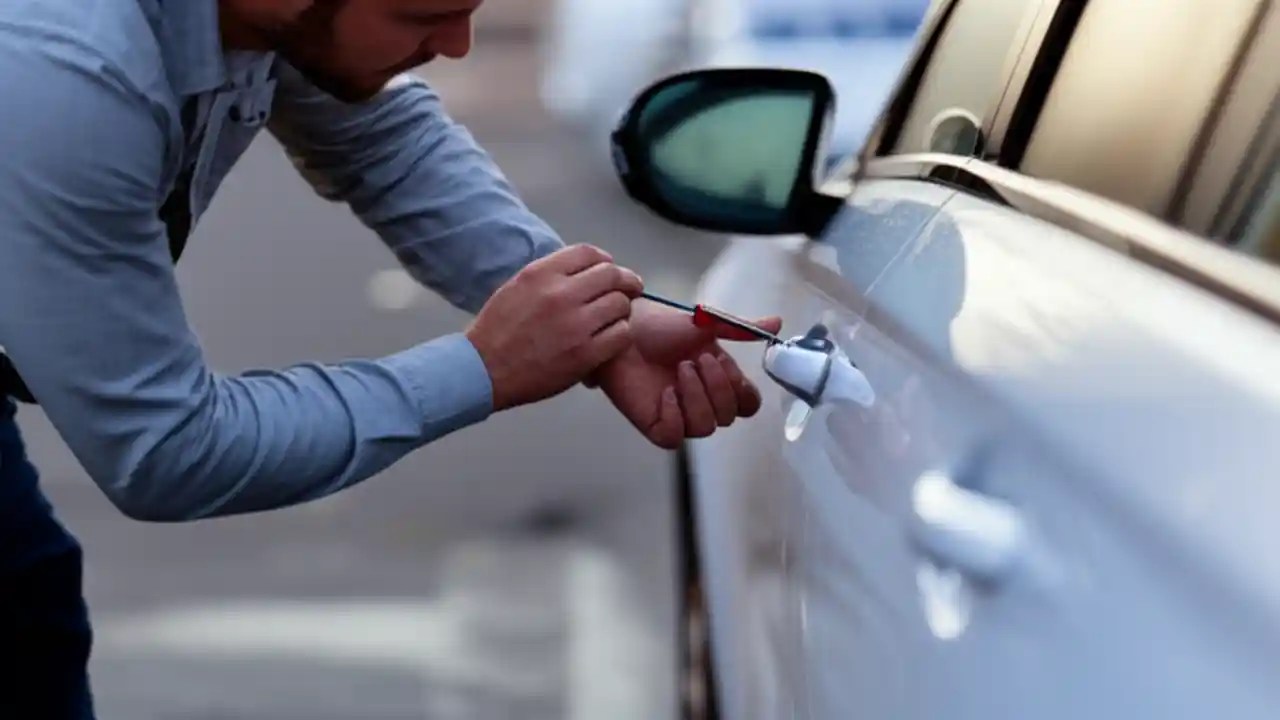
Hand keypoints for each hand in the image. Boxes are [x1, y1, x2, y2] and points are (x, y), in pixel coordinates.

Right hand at [467, 245, 643, 410]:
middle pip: (612, 275)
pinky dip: (621, 334)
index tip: (609, 270)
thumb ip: (550, 275)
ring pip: (620, 305)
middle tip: (630, 291)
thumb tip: (582, 272)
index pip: (589, 253)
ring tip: (615, 318)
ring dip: (622, 310)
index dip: (605, 260)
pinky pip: (621, 335)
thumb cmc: (497, 330)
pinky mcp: (585, 354)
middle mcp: (561, 293)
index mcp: (542, 273)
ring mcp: (576, 324)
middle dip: (625, 282)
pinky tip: (612, 338)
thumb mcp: (517, 287)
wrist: (483, 370)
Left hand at [596, 300, 782, 448]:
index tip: (724, 364)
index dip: (742, 391)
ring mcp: (679, 415)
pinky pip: (674, 437)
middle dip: (718, 386)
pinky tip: (666, 393)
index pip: (747, 404)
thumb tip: (777, 324)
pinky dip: (675, 415)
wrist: (624, 329)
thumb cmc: (661, 327)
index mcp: (718, 380)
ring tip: (680, 369)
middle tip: (697, 359)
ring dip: (698, 396)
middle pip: (730, 416)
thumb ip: (740, 329)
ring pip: (705, 427)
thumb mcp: (705, 324)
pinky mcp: (655, 425)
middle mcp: (702, 400)